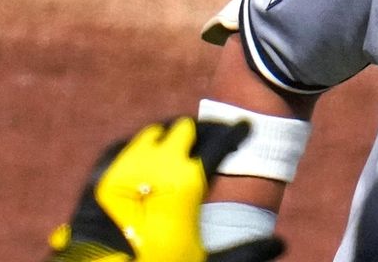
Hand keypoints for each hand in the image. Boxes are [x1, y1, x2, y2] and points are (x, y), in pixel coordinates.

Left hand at [47, 117, 284, 261]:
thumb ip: (246, 251)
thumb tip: (281, 245)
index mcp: (186, 183)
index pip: (218, 144)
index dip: (236, 132)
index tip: (245, 127)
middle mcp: (155, 167)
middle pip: (185, 129)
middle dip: (203, 130)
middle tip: (215, 136)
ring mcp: (122, 169)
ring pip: (152, 133)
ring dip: (171, 135)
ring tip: (183, 142)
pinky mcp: (97, 179)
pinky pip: (121, 147)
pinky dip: (138, 146)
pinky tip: (145, 153)